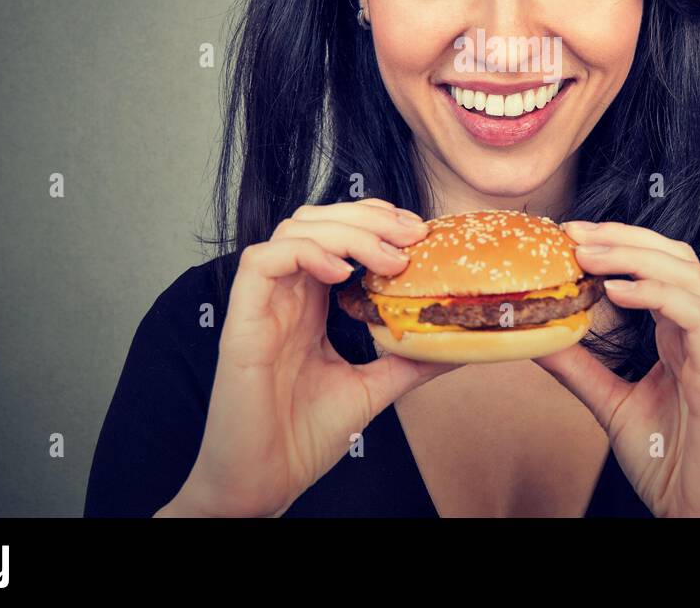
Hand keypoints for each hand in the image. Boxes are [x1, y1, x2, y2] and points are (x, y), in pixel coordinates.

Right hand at [164, 198, 458, 516]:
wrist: (264, 483)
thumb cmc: (304, 437)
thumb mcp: (372, 388)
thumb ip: (408, 361)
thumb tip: (459, 344)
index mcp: (310, 304)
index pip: (337, 234)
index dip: (375, 221)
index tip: (418, 233)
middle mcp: (285, 296)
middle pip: (317, 219)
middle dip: (368, 216)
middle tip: (411, 234)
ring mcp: (262, 305)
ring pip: (293, 229)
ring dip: (346, 231)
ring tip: (387, 257)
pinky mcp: (240, 322)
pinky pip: (262, 261)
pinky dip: (305, 253)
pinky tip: (341, 272)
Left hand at [532, 221, 699, 517]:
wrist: (699, 513)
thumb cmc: (668, 463)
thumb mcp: (612, 404)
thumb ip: (580, 369)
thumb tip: (536, 339)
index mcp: (689, 335)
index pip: (663, 265)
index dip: (621, 243)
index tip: (573, 236)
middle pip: (677, 257)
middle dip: (624, 237)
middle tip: (574, 234)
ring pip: (688, 274)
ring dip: (634, 256)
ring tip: (588, 256)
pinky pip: (696, 314)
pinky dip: (655, 294)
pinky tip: (617, 292)